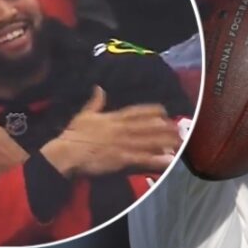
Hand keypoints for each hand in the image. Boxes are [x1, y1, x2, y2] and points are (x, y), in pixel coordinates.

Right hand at [41, 87, 180, 177]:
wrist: (67, 153)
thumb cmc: (73, 135)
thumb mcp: (84, 114)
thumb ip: (95, 102)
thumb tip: (98, 87)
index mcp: (114, 117)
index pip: (137, 111)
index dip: (153, 111)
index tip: (164, 110)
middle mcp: (123, 128)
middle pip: (149, 126)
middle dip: (165, 127)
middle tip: (180, 128)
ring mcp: (124, 143)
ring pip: (150, 140)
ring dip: (166, 141)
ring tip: (180, 141)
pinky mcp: (122, 158)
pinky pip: (142, 158)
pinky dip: (156, 159)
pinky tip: (168, 160)